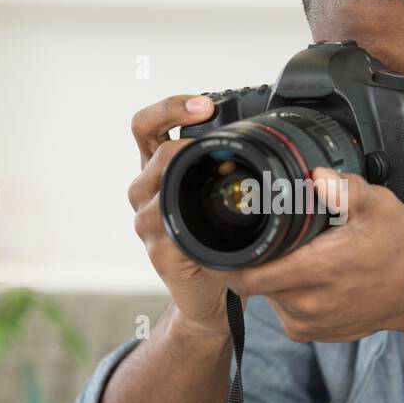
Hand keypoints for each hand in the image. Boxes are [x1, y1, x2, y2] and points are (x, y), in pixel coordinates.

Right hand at [127, 94, 233, 338]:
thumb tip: (258, 133)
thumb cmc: (216, 242)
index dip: (170, 108)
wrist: (213, 296)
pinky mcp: (160, 251)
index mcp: (158, 171)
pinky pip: (169, 226)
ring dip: (191, 173)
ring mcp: (147, 223)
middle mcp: (145, 192)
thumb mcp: (218, 195)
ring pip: (158, 185)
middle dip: (188, 138)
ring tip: (228, 172)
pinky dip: (193, 215)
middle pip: (155, 151)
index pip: (147, 126)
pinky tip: (214, 215)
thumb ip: (225, 164)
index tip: (203, 106)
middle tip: (221, 136)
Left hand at [210, 168, 403, 342]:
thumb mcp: (377, 206)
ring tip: (306, 259)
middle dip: (260, 262)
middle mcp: (306, 304)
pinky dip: (292, 295)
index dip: (232, 259)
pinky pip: (286, 312)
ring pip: (269, 297)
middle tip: (283, 241)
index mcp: (313, 271)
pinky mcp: (313, 335)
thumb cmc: (399, 246)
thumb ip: (344, 189)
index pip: (245, 276)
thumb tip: (316, 177)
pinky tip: (315, 280)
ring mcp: (308, 324)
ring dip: (278, 278)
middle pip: (255, 283)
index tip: (239, 241)